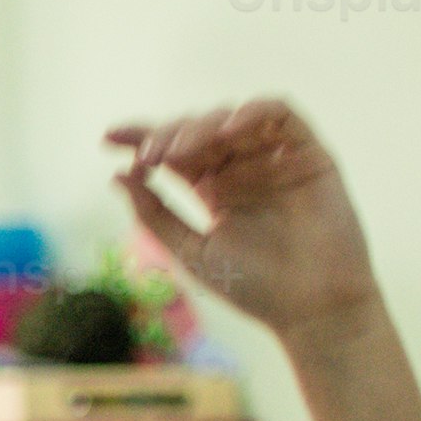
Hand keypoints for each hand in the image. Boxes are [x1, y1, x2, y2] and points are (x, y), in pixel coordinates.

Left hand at [108, 100, 383, 344]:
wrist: (312, 308)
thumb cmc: (253, 286)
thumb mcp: (190, 250)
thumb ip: (155, 214)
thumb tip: (118, 175)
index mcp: (214, 188)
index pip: (174, 154)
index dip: (143, 138)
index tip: (108, 138)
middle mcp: (243, 168)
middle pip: (199, 132)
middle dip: (169, 136)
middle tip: (148, 155)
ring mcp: (275, 158)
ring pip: (234, 120)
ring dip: (203, 127)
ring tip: (179, 150)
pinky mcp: (309, 153)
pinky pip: (281, 116)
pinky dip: (253, 112)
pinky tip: (227, 129)